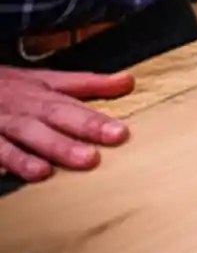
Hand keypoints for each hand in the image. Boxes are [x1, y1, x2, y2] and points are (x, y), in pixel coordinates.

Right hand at [0, 67, 133, 181]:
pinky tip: (12, 173)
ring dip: (36, 152)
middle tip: (98, 152)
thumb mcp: (44, 79)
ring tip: (55, 169)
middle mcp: (21, 106)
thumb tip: (128, 81)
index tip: (121, 134)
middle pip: (50, 116)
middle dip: (76, 131)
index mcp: (40, 92)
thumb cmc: (6, 86)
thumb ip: (86, 84)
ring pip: (19, 135)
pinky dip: (4, 160)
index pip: (72, 103)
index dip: (94, 118)